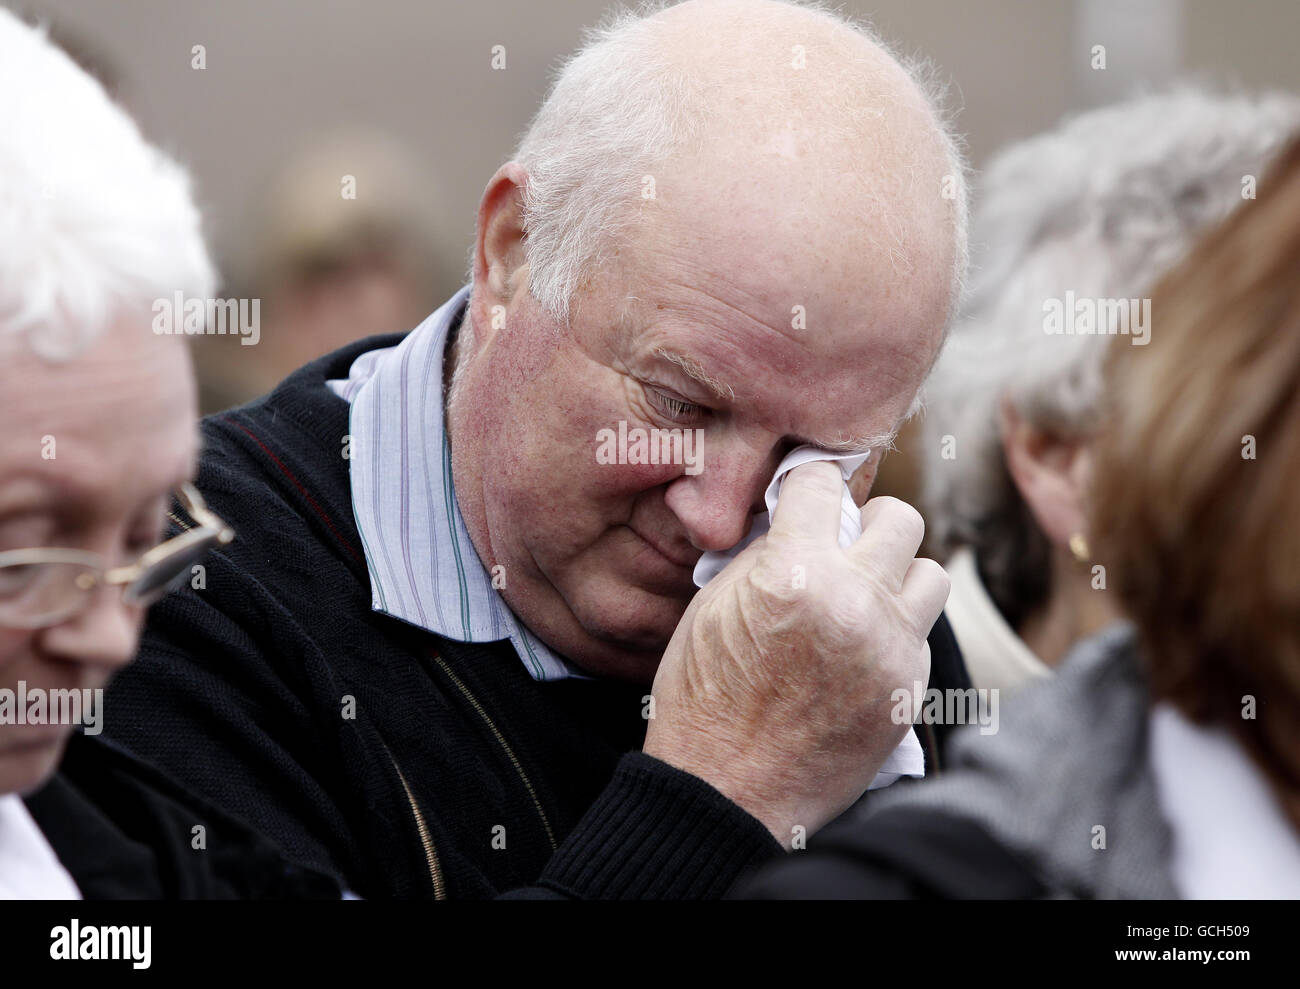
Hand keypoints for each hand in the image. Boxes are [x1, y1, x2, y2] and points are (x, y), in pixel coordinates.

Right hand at [643, 461, 948, 847]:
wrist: (726, 793)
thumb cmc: (701, 701)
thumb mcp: (709, 609)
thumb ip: (762, 556)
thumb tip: (795, 523)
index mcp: (793, 573)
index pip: (823, 483)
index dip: (808, 483)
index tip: (807, 494)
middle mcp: (854, 603)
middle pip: (901, 518)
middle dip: (869, 523)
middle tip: (844, 545)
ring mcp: (890, 650)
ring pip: (931, 574)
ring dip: (899, 577)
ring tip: (864, 596)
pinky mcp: (908, 691)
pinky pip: (923, 635)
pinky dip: (897, 632)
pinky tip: (858, 652)